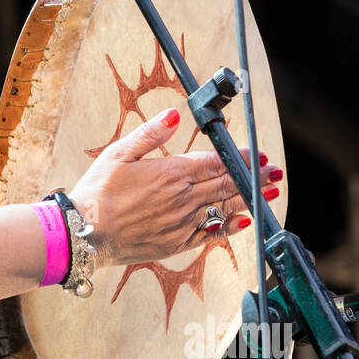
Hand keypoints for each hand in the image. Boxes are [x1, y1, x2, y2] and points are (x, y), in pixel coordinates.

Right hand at [67, 107, 281, 268]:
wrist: (84, 232)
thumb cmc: (97, 191)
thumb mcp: (119, 153)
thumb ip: (150, 134)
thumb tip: (175, 114)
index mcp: (170, 173)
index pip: (215, 162)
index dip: (239, 158)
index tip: (257, 155)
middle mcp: (181, 198)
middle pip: (226, 184)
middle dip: (253, 177)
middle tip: (274, 172)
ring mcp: (181, 223)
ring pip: (224, 207)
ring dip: (249, 198)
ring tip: (270, 192)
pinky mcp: (176, 243)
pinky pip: (211, 234)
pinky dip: (230, 225)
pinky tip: (244, 219)